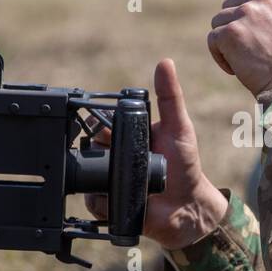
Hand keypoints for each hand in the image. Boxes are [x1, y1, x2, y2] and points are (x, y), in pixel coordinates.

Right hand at [84, 59, 226, 249]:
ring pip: (86, 174)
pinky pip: (91, 200)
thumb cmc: (185, 167)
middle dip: (98, 153)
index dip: (101, 128)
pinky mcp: (108, 203)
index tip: (108, 132)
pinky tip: (119, 198)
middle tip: (119, 160)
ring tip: (123, 181)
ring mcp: (110, 180)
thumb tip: (165, 62)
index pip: (102, 126)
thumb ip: (170, 97)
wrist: (185, 208)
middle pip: (90, 148)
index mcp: (129, 136)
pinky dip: (101, 201)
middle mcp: (116, 156)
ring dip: (97, 178)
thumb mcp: (179, 128)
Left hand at [207, 0, 271, 95]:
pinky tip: (241, 67)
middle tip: (266, 50)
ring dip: (232, 44)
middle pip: (232, 8)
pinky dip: (222, 57)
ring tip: (255, 58)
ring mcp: (243, 12)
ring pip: (221, 23)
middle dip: (242, 30)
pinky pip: (213, 41)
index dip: (255, 18)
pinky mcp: (229, 33)